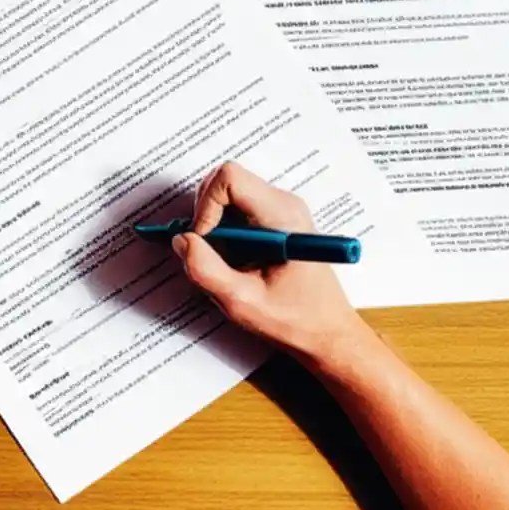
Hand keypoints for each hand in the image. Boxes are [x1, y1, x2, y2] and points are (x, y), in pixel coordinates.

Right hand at [174, 161, 367, 366]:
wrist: (327, 331)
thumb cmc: (295, 319)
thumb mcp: (243, 302)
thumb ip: (207, 270)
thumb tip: (181, 241)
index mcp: (282, 217)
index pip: (230, 178)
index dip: (206, 205)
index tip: (203, 239)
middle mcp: (283, 204)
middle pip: (225, 182)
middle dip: (204, 215)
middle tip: (208, 252)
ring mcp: (279, 210)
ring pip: (226, 196)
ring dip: (212, 227)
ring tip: (225, 263)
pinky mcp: (272, 220)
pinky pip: (234, 211)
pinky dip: (221, 233)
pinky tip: (234, 263)